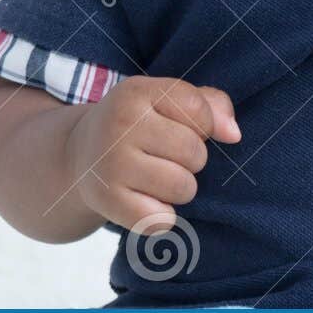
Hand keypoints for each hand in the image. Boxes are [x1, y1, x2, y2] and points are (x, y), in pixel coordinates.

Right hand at [62, 76, 240, 234]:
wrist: (79, 155)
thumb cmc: (140, 125)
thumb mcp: (169, 101)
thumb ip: (211, 106)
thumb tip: (234, 135)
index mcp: (136, 92)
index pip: (199, 110)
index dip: (203, 124)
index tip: (184, 126)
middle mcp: (119, 125)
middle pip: (194, 152)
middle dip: (193, 159)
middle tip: (168, 156)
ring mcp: (110, 165)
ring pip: (183, 187)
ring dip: (181, 188)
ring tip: (159, 177)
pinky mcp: (106, 202)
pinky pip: (161, 220)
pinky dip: (162, 216)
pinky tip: (146, 201)